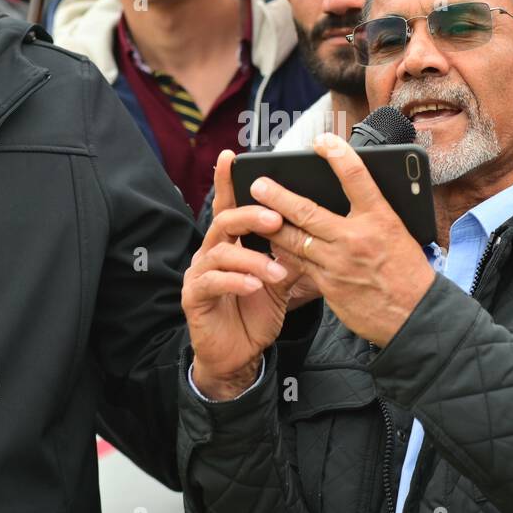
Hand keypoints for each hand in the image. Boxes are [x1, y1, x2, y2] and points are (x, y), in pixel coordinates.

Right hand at [183, 150, 301, 399]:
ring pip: (221, 253)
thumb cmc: (256, 314)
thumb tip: (318, 229)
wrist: (239, 356)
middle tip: (276, 218)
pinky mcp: (194, 297)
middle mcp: (210, 253)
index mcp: (230, 244)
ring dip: (252, 260)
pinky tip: (254, 286)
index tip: (230, 156)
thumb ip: (291, 254)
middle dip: (250, 216)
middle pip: (225, 222)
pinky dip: (236, 281)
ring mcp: (198, 275)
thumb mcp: (280, 280)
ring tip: (277, 273)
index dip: (226, 181)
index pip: (229, 206)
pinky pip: (213, 283)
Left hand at [253, 133, 434, 347]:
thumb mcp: (398, 232)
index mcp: (381, 219)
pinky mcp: (328, 286)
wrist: (414, 315)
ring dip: (271, 225)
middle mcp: (356, 238)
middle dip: (278, 196)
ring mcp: (338, 263)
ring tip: (253, 213)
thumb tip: (350, 193)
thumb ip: (372, 212)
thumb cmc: (408, 271)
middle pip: (308, 210)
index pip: (356, 177)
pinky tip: (271, 244)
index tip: (321, 140)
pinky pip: (299, 264)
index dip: (337, 155)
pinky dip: (284, 252)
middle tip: (258, 184)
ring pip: (294, 239)